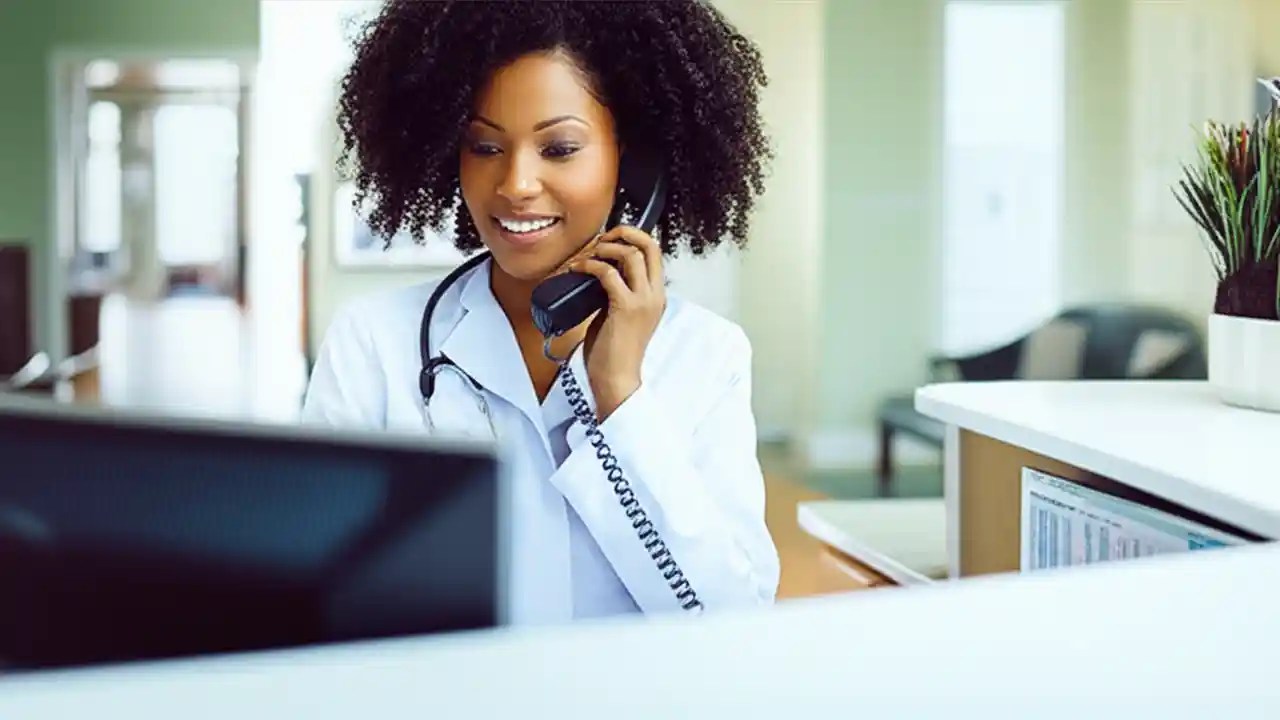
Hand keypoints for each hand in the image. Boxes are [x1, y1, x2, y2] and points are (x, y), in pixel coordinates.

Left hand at [569, 225, 665, 419]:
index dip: (633, 238)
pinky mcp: (625, 308)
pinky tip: (577, 270)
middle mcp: (655, 295)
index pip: (654, 253)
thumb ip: (616, 294)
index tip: (610, 239)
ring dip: (605, 247)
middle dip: (624, 232)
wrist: (617, 379)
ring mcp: (643, 301)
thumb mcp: (620, 316)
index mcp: (656, 297)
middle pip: (649, 245)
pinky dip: (589, 266)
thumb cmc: (613, 353)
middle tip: (602, 237)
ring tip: (588, 254)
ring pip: (631, 254)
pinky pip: (608, 273)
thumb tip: (597, 275)